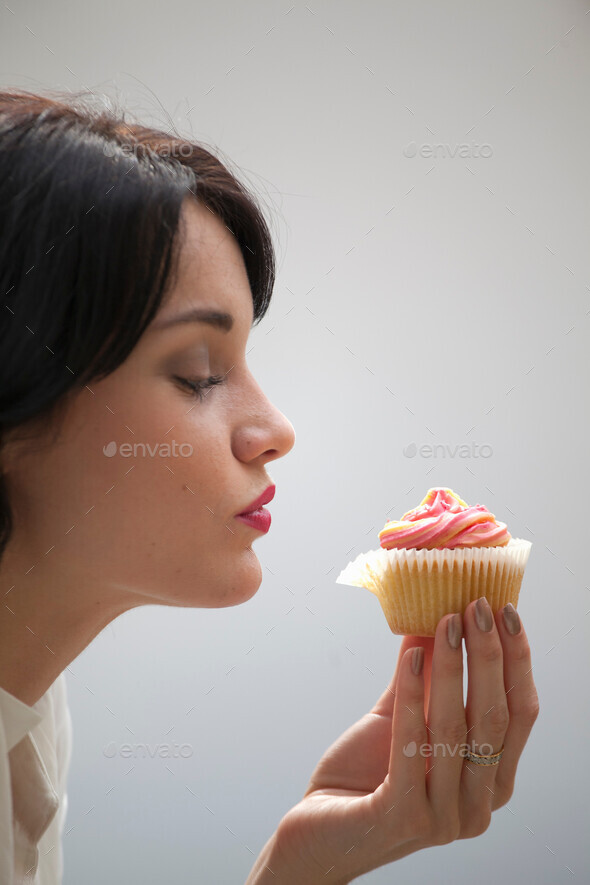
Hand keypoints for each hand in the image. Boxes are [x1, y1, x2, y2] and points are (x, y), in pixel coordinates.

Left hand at [268, 598, 539, 883]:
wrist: (319, 831)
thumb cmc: (365, 774)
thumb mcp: (402, 718)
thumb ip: (425, 678)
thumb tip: (437, 617)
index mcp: (491, 782)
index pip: (520, 713)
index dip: (517, 660)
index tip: (506, 611)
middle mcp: (478, 806)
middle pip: (494, 718)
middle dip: (488, 654)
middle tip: (477, 604)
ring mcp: (444, 818)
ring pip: (456, 728)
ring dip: (452, 666)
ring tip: (444, 620)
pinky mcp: (404, 818)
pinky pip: (413, 745)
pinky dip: (413, 695)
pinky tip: (410, 657)